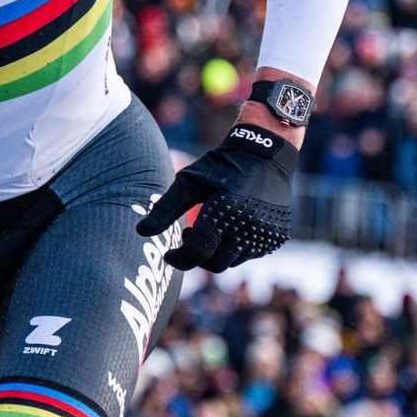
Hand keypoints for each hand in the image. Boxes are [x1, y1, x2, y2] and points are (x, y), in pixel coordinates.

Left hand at [134, 122, 298, 271]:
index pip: (197, 252)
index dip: (179, 258)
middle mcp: (248, 225)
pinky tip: (231, 227)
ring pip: (232, 261)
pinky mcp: (276, 237)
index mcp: (224, 209)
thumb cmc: (220, 166)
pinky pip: (249, 254)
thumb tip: (140, 231)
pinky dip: (236, 248)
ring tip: (211, 228)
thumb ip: (165, 209)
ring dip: (217, 252)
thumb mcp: (188, 181)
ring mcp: (265, 233)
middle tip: (190, 236)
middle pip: (215, 263)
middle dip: (197, 255)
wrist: (266, 153)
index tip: (169, 255)